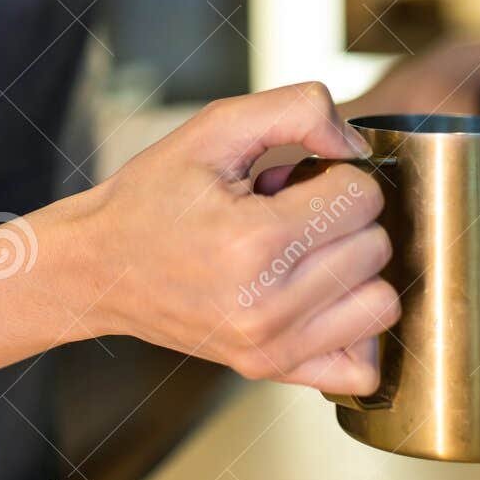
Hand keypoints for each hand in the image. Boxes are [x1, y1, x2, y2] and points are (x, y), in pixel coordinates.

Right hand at [69, 83, 400, 394]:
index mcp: (255, 240)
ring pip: (380, 304)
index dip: (334, 175)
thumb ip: (296, 109)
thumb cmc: (153, 196)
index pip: (363, 196)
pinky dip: (353, 331)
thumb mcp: (214, 127)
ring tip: (300, 256)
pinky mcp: (269, 371)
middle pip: (376, 247)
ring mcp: (270, 348)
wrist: (98, 267)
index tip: (289, 181)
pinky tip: (318, 300)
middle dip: (341, 220)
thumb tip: (359, 146)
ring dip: (353, 272)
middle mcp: (268, 305)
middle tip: (287, 215)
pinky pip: (361, 368)